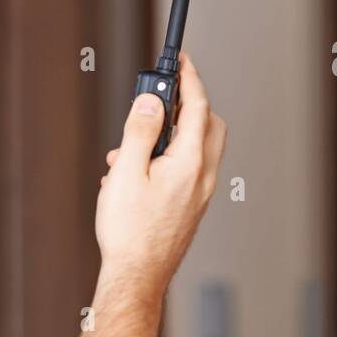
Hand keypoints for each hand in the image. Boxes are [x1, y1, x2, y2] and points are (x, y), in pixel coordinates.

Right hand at [94, 52, 226, 299]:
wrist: (136, 277)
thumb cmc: (129, 230)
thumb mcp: (126, 172)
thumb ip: (139, 132)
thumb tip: (150, 102)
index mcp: (190, 163)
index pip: (197, 107)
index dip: (190, 79)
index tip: (182, 60)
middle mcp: (203, 178)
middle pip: (210, 126)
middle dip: (190, 106)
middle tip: (162, 99)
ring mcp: (199, 195)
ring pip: (198, 150)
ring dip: (170, 137)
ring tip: (126, 151)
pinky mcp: (190, 209)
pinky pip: (187, 171)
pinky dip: (167, 160)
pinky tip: (132, 177)